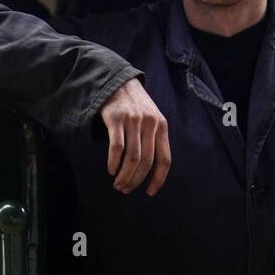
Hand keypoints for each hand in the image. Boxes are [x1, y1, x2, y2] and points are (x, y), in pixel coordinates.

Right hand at [99, 78, 170, 194]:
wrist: (118, 82)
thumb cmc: (134, 106)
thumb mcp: (151, 118)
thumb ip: (154, 139)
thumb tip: (151, 170)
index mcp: (162, 126)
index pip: (164, 159)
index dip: (158, 179)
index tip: (150, 192)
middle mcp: (150, 124)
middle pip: (146, 162)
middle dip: (136, 180)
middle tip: (126, 189)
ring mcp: (133, 121)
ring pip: (132, 158)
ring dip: (124, 175)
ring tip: (118, 184)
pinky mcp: (116, 118)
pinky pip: (117, 147)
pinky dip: (113, 162)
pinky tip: (110, 170)